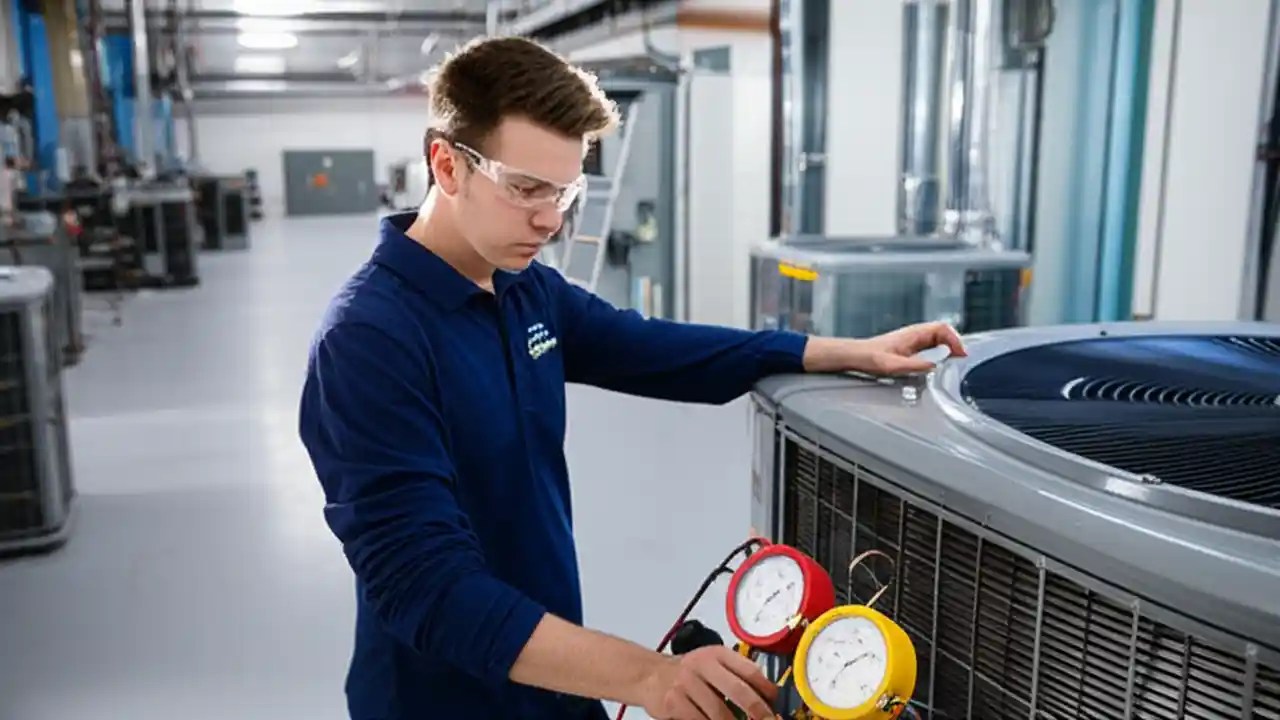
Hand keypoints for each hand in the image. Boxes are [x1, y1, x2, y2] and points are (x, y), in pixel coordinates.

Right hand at [640, 646, 777, 719]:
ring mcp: (686, 684)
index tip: (776, 704)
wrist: (651, 674)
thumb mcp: (713, 664)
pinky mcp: (673, 702)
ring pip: (719, 712)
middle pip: (738, 690)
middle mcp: (702, 665)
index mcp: (717, 654)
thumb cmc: (688, 673)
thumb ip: (736, 674)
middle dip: (757, 711)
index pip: (749, 670)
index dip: (767, 689)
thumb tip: (768, 698)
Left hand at [802, 321, 967, 375]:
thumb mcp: (893, 365)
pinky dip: (940, 353)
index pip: (942, 328)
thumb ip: (914, 365)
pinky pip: (931, 347)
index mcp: (913, 334)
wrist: (856, 356)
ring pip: (938, 339)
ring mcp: (913, 340)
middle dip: (956, 343)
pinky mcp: (910, 348)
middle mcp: (915, 335)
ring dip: (949, 348)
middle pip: (943, 332)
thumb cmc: (870, 358)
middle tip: (962, 360)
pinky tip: (940, 364)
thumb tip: (934, 366)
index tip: (961, 354)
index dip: (955, 339)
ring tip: (956, 362)